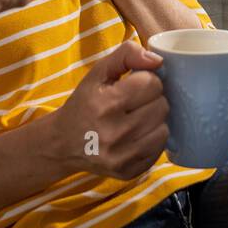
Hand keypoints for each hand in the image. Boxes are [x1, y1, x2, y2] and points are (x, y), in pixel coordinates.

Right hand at [48, 42, 169, 179]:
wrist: (63, 144)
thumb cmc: (83, 104)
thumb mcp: (97, 73)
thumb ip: (126, 55)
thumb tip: (157, 60)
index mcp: (105, 104)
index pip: (151, 84)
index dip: (146, 80)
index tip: (135, 84)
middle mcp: (113, 132)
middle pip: (161, 106)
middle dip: (152, 99)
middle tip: (137, 101)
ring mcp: (122, 156)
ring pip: (164, 128)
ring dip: (155, 120)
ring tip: (138, 118)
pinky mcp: (128, 172)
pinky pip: (159, 150)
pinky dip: (152, 139)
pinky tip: (137, 135)